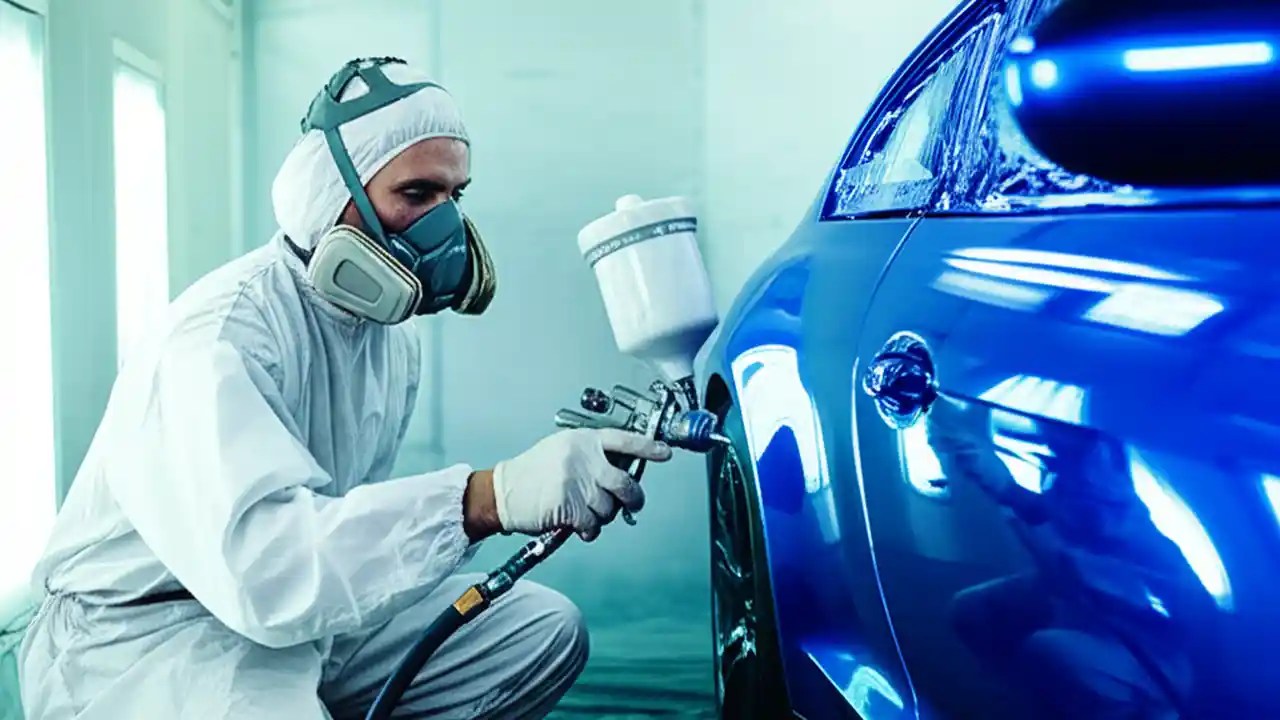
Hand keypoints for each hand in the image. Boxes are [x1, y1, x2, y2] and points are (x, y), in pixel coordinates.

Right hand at [490, 428, 671, 540]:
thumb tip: (621, 472)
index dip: (647, 447)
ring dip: (602, 517)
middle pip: (625, 482)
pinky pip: (593, 525)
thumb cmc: (533, 473)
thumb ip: (591, 456)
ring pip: (610, 508)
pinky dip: (590, 530)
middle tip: (632, 503)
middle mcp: (583, 459)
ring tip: (586, 513)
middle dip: (633, 498)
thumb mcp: (562, 450)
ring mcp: (577, 482)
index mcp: (583, 440)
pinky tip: (579, 526)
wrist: (504, 491)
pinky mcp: (569, 506)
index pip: (623, 440)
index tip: (666, 453)